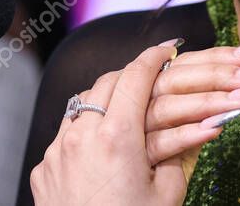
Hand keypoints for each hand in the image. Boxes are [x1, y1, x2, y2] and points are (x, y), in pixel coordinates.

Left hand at [31, 43, 239, 205]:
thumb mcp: (168, 193)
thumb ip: (177, 152)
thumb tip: (195, 126)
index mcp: (117, 137)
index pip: (136, 77)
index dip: (154, 57)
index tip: (166, 48)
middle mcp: (82, 136)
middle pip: (106, 83)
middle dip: (130, 74)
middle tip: (150, 74)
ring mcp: (57, 152)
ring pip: (81, 106)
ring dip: (104, 100)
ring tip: (125, 106)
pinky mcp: (44, 171)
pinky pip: (65, 136)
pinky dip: (85, 130)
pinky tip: (100, 145)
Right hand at [145, 44, 239, 177]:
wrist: (131, 193)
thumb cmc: (162, 153)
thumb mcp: (183, 123)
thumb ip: (200, 99)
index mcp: (148, 86)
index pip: (183, 62)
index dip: (218, 56)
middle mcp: (137, 103)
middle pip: (173, 79)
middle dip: (217, 74)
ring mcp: (133, 130)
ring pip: (167, 107)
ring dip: (207, 102)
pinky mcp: (135, 158)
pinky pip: (160, 143)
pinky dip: (188, 134)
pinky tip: (216, 129)